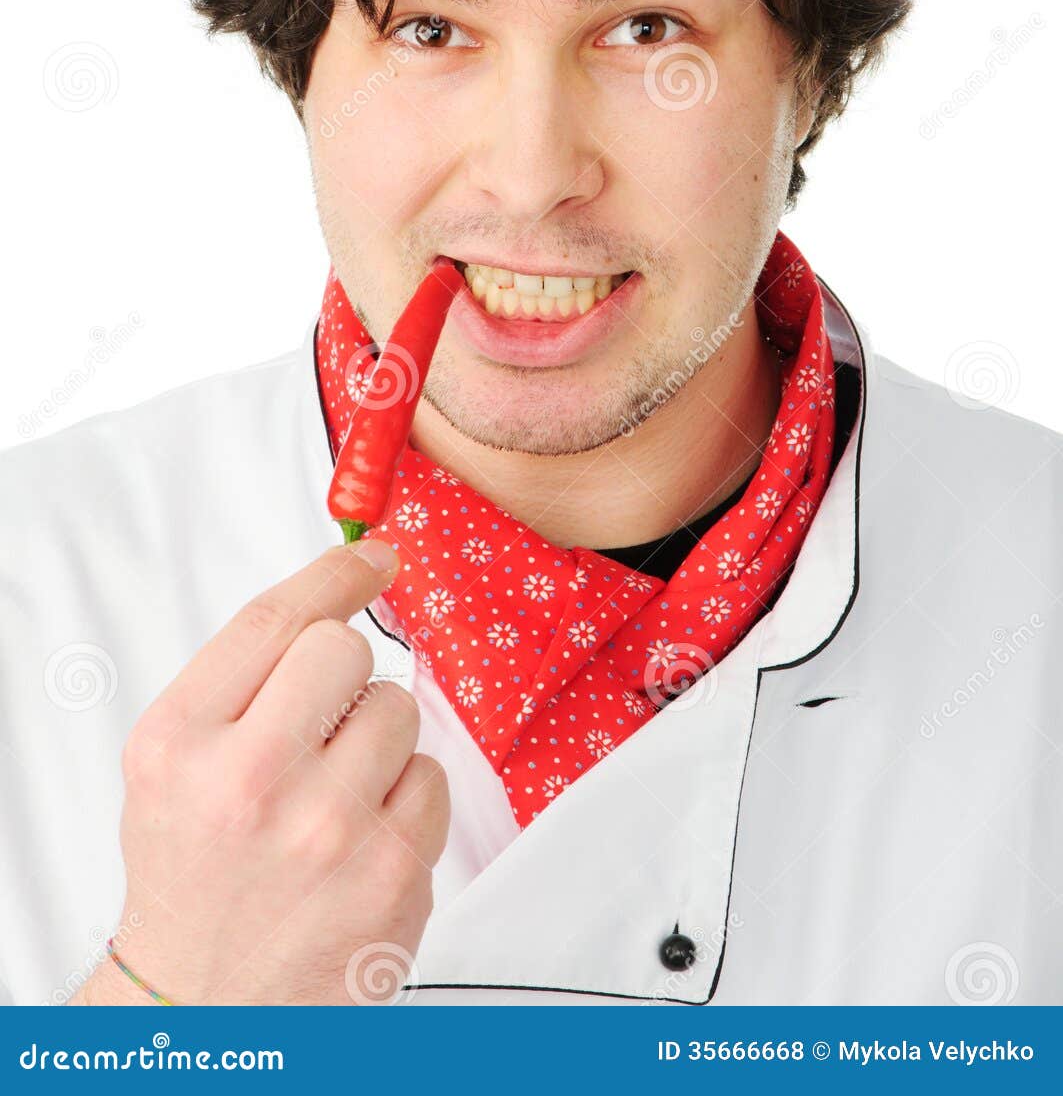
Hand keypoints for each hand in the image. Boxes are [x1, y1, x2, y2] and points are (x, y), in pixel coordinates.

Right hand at [72, 540, 447, 1004]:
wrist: (206, 1009)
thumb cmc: (196, 873)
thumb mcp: (173, 764)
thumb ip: (242, 677)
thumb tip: (347, 584)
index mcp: (180, 743)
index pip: (274, 619)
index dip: (334, 573)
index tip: (373, 556)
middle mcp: (249, 782)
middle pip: (344, 651)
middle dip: (342, 676)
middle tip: (318, 727)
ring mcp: (328, 831)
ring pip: (398, 710)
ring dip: (375, 742)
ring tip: (331, 799)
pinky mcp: (392, 874)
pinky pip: (432, 778)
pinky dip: (407, 799)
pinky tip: (362, 840)